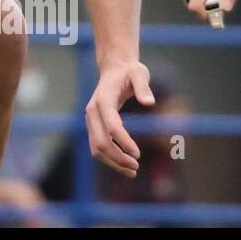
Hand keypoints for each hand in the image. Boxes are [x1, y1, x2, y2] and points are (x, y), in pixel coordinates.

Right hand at [85, 60, 154, 177]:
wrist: (114, 68)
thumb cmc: (129, 71)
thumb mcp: (139, 73)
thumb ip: (143, 87)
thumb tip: (150, 103)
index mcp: (103, 99)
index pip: (111, 126)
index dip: (124, 142)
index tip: (138, 154)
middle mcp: (92, 110)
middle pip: (100, 142)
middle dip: (118, 158)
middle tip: (136, 167)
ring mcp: (90, 118)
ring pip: (95, 147)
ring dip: (112, 162)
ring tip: (132, 171)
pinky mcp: (93, 124)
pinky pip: (96, 145)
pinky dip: (108, 158)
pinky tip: (124, 163)